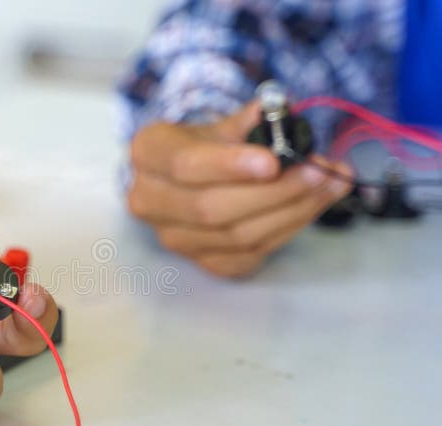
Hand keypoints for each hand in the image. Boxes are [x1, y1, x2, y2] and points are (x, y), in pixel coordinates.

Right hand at [127, 102, 351, 276]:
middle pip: (212, 208)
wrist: (185, 179)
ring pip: (235, 236)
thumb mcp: (219, 124)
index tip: (274, 162)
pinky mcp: (201, 261)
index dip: (230, 166)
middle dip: (275, 192)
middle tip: (320, 172)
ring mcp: (173, 237)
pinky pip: (249, 255)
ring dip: (292, 212)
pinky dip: (286, 231)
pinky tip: (311, 207)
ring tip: (330, 185)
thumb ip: (249, 121)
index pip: (185, 166)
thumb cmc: (205, 146)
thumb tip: (282, 111)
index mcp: (148, 153)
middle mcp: (149, 200)